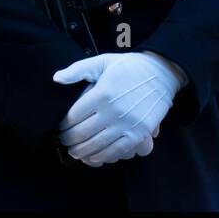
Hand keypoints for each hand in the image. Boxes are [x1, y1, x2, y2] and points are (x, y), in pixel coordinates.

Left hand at [52, 51, 185, 166]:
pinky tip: (94, 156)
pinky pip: (117, 150)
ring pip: (97, 145)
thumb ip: (78, 70)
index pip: (74, 116)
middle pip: (82, 133)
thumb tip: (56, 78)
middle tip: (64, 140)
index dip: (63, 124)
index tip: (61, 126)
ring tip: (75, 151)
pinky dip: (102, 156)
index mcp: (102, 93)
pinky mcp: (139, 132)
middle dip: (69, 140)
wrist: (162, 72)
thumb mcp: (103, 61)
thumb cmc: (130, 66)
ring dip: (82, 151)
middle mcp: (113, 110)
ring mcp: (127, 124)